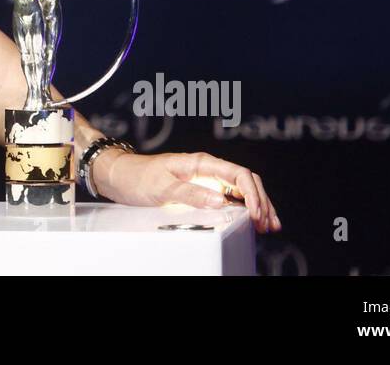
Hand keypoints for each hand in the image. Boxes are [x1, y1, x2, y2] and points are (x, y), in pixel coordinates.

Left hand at [92, 150, 281, 233]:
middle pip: (246, 182)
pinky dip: (244, 208)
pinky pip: (229, 197)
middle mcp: (208, 169)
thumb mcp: (163, 187)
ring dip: (257, 205)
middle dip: (262, 202)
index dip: (252, 194)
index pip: (239, 174)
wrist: (121, 176)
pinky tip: (251, 220)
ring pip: (241, 190)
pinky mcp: (202, 190)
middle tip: (268, 225)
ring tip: (268, 225)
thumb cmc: (139, 177)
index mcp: (202, 163)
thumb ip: (191, 194)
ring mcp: (206, 180)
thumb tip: (221, 200)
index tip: (256, 214)